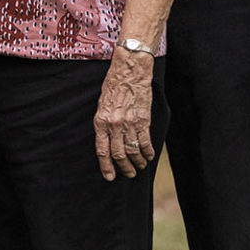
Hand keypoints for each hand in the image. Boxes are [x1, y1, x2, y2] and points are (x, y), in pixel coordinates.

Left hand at [94, 51, 154, 180]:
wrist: (129, 72)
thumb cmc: (113, 86)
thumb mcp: (101, 105)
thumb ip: (104, 124)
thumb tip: (107, 142)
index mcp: (100, 122)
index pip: (102, 150)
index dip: (106, 166)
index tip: (110, 177)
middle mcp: (114, 125)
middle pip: (119, 154)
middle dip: (124, 168)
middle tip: (129, 173)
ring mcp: (129, 123)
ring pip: (133, 151)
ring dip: (138, 162)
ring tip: (140, 166)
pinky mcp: (143, 120)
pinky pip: (145, 142)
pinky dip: (148, 152)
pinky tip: (149, 156)